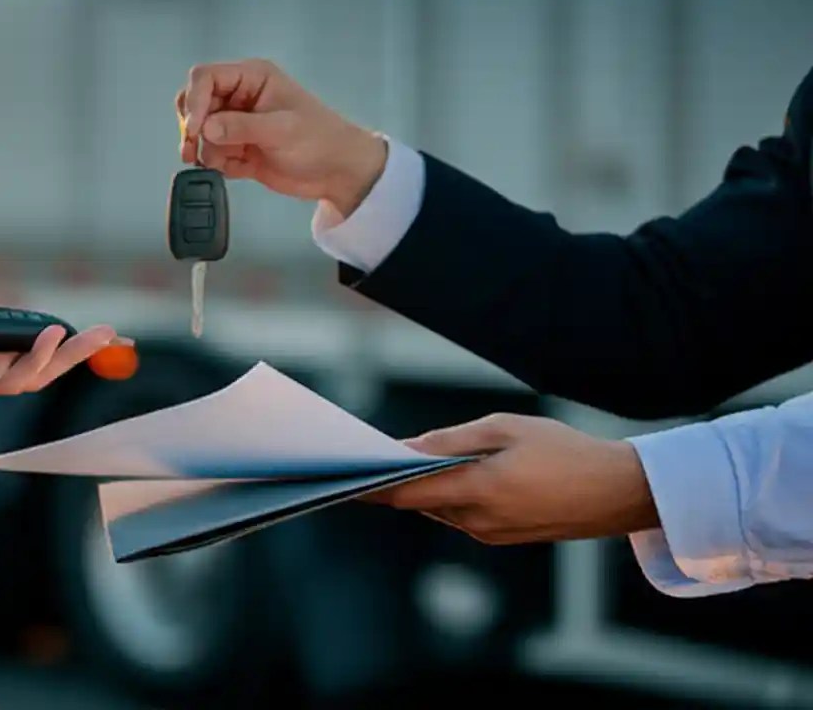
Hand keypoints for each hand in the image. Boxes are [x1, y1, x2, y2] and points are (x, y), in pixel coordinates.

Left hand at [0, 248, 121, 403]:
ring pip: (10, 386)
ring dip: (40, 367)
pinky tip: (21, 351)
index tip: (107, 334)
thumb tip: (18, 320)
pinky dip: (2, 374)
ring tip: (59, 340)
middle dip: (71, 359)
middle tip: (103, 339)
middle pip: (30, 374)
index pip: (29, 352)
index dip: (68, 348)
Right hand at [176, 58, 386, 215]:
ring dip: (204, 149)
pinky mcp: (239, 149)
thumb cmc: (320, 140)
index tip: (196, 129)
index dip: (195, 101)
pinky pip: (212, 154)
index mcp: (252, 78)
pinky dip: (216, 164)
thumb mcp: (282, 129)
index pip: (206, 77)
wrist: (338, 173)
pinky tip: (234, 169)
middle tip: (191, 149)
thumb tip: (206, 129)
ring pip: (201, 132)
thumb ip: (241, 127)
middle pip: (196, 103)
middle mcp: (240, 98)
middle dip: (192, 127)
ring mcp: (238, 125)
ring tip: (221, 163)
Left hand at [365, 413, 659, 543]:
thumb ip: (452, 441)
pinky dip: (450, 496)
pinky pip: (461, 516)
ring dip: (426, 488)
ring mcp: (489, 534)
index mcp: (478, 491)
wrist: (618, 493)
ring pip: (439, 509)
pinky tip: (450, 475)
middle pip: (419, 502)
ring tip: (406, 461)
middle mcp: (477, 521)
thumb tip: (408, 448)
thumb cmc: (565, 451)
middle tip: (371, 457)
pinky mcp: (501, 538)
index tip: (349, 471)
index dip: (374, 484)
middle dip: (398, 481)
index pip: (406, 494)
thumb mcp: (506, 430)